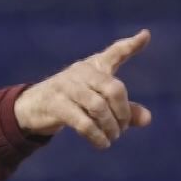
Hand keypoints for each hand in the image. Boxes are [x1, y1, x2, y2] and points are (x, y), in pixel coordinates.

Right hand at [14, 29, 152, 147]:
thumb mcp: (98, 102)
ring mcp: (67, 87)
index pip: (114, 52)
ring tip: (113, 137)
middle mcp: (82, 72)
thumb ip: (125, 109)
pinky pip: (83, 122)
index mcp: (94, 66)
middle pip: (113, 88)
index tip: (145, 36)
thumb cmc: (72, 101)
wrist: (32, 107)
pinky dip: (97, 136)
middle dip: (124, 111)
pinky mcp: (56, 105)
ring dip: (110, 126)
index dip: (130, 45)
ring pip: (99, 107)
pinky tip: (102, 144)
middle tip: (124, 127)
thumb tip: (147, 119)